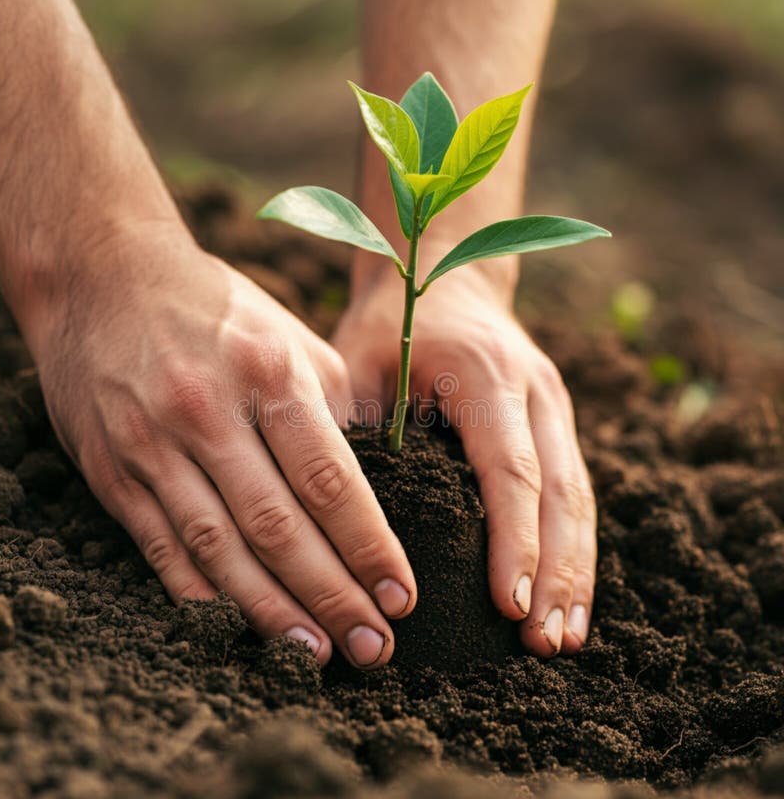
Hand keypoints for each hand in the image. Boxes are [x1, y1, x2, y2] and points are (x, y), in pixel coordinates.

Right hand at [29, 222, 415, 667]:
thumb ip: (331, 409)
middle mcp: (209, 413)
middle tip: (374, 646)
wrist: (106, 279)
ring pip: (221, 549)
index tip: (401, 595)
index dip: (368, 546)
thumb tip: (367, 486)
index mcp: (268, 374)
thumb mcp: (291, 338)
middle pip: (280, 526)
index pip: (330, 480)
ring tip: (317, 653)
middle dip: (332, 594)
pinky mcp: (113, 470)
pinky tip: (239, 629)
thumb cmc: (219, 311)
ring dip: (272, 611)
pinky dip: (204, 596)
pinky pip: (163, 547)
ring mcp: (154, 445)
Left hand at [334, 265, 595, 655]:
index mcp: (485, 374)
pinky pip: (575, 492)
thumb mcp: (360, 358)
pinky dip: (573, 547)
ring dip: (576, 571)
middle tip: (545, 645)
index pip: (510, 470)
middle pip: (561, 494)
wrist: (447, 270)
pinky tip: (564, 595)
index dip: (514, 541)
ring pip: (579, 498)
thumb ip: (355, 425)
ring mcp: (554, 405)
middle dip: (557, 574)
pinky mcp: (556, 422)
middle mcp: (535, 390)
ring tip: (563, 639)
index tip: (508, 605)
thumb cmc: (395, 318)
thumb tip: (336, 517)